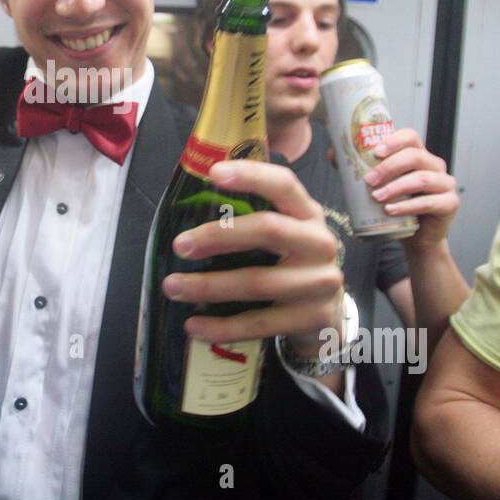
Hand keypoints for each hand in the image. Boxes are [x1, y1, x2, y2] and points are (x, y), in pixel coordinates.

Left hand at [161, 160, 343, 356]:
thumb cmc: (291, 265)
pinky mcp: (313, 318)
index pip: (284, 185)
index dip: (251, 175)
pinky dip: (221, 326)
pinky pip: (260, 323)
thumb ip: (251, 219)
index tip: (213, 173)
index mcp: (308, 214)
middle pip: (268, 230)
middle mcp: (319, 243)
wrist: (327, 316)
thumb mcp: (284, 236)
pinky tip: (193, 326)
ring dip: (209, 286)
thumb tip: (187, 208)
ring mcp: (320, 283)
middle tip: (180, 245)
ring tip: (173, 287)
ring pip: (258, 282)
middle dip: (218, 235)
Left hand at [362, 128, 458, 248]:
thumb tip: (333, 153)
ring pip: (422, 179)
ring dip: (396, 187)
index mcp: (418, 155)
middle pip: (415, 156)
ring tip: (376, 197)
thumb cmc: (396, 205)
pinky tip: (391, 210)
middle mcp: (435, 166)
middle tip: (368, 180)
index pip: (410, 137)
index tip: (375, 152)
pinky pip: (430, 202)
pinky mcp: (450, 204)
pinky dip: (408, 206)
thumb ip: (359, 169)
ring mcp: (446, 184)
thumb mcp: (379, 185)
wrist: (416, 237)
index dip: (393, 141)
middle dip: (389, 167)